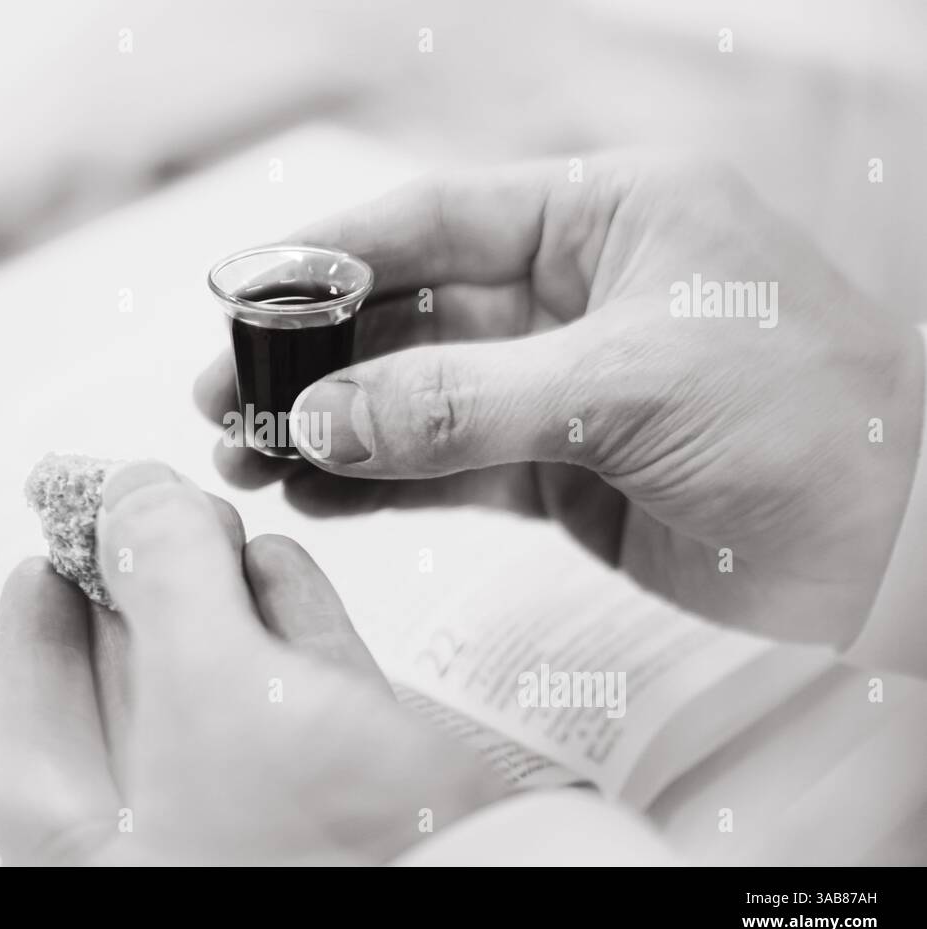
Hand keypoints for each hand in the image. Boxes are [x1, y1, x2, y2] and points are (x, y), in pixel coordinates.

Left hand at [0, 461, 506, 864]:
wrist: (495, 897)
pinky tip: (278, 568)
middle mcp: (170, 842)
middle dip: (144, 587)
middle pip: (136, 691)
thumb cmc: (320, 859)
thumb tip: (132, 494)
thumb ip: (163, 577)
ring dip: (218, 595)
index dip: (42, 619)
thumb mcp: (215, 692)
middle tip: (144, 511)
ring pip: (222, 689)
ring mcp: (259, 826)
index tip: (46, 549)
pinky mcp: (343, 809)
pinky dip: (289, 629)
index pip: (41, 718)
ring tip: (210, 523)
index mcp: (95, 848)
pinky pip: (300, 704)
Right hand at [196, 154, 923, 646]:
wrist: (896, 552)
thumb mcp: (629, 386)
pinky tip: (318, 497)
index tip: (242, 296)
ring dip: (334, 427)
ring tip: (251, 458)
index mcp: (607, 215)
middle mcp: (576, 290)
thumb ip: (463, 404)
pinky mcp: (560, 469)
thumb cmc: (815, 422)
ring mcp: (561, 384)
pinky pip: (447, 467)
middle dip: (317, 357)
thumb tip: (324, 420)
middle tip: (229, 396)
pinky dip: (381, 483)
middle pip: (410, 312)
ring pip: (417, 397)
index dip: (329, 256)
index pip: (435, 219)